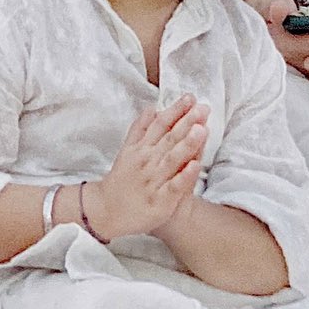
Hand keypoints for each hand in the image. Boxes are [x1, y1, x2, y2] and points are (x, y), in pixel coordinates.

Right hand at [87, 96, 207, 240]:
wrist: (107, 210)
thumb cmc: (121, 180)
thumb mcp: (126, 149)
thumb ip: (139, 129)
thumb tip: (152, 108)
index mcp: (141, 148)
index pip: (160, 125)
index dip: (175, 111)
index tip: (189, 98)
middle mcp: (147, 161)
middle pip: (169, 138)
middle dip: (187, 122)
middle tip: (202, 107)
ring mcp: (154, 181)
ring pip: (173, 159)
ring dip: (188, 144)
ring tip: (202, 129)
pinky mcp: (160, 201)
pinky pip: (174, 187)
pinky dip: (184, 176)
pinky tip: (195, 165)